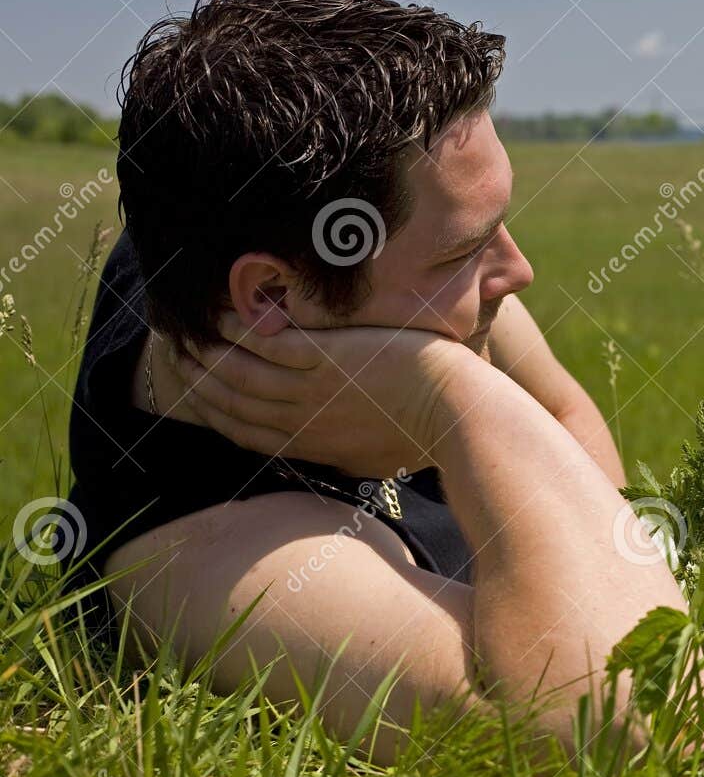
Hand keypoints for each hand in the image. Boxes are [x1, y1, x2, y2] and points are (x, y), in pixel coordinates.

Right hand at [170, 311, 476, 478]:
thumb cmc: (430, 431)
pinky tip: (222, 315)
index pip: (250, 432)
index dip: (217, 412)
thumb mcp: (380, 458)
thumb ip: (352, 456)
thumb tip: (344, 461)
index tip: (195, 392)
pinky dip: (240, 332)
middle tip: (175, 354)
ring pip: (242, 375)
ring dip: (209, 354)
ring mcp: (314, 391)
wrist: (455, 412)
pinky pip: (269, 347)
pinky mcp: (329, 360)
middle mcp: (305, 421)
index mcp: (315, 445)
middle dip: (201, 379)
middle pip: (236, 402)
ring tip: (185, 331)